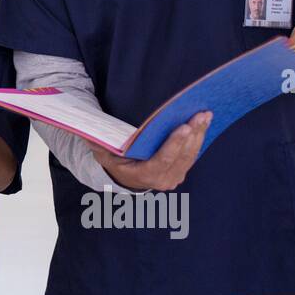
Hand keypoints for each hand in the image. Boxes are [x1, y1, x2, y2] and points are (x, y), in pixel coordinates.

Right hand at [90, 111, 211, 190]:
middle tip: (201, 114)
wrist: (127, 178)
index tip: (185, 127)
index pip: (163, 159)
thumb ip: (99, 144)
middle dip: (194, 133)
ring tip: (205, 115)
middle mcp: (163, 179)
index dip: (175, 143)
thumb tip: (88, 133)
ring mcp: (175, 177)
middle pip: (183, 156)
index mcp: (145, 175)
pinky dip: (199, 138)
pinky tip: (203, 122)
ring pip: (191, 155)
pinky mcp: (182, 170)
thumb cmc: (115, 162)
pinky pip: (193, 154)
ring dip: (200, 134)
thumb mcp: (104, 154)